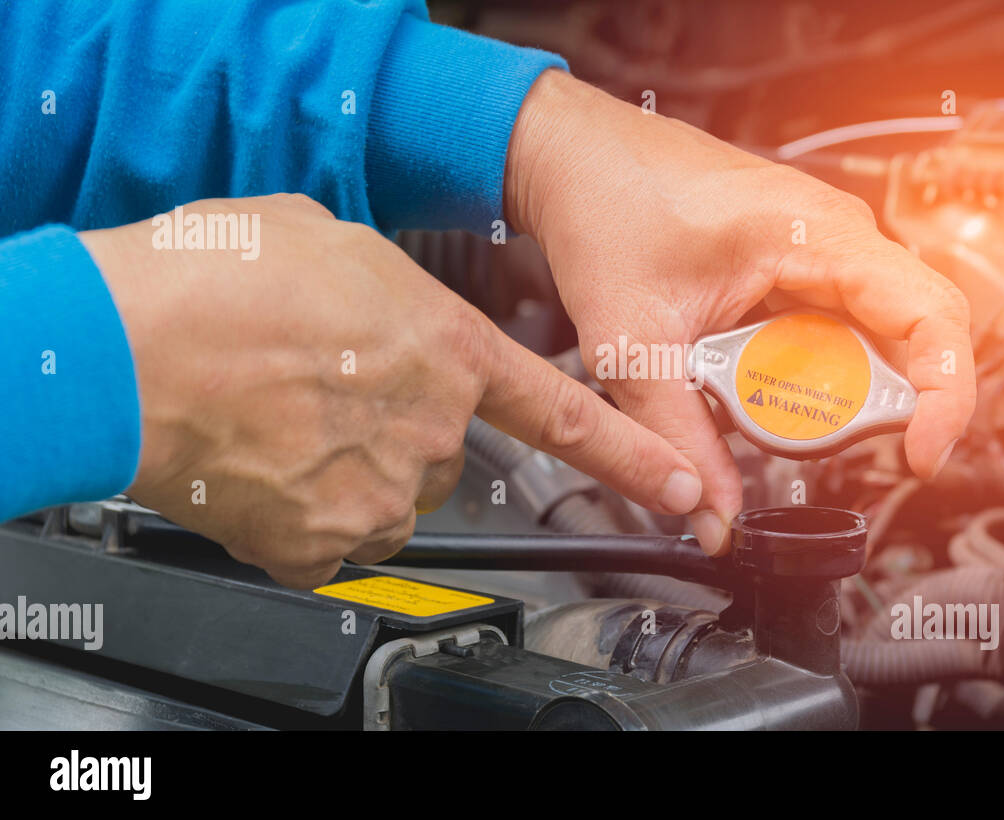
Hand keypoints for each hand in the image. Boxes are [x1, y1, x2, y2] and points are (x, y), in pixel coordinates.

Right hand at [79, 194, 702, 586]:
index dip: (633, 457)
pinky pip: (329, 534)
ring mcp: (381, 494)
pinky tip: (263, 460)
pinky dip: (301, 507)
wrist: (126, 346)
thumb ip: (388, 295)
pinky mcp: (323, 545)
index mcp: (448, 350)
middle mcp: (430, 431)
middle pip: (441, 450)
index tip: (682, 488)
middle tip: (321, 384)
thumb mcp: (334, 247)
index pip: (567, 416)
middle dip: (395, 426)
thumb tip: (380, 318)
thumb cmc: (221, 282)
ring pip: (384, 491)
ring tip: (280, 414)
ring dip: (345, 464)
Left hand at [506, 70, 975, 554]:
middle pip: (919, 333)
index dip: (946, 395)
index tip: (921, 455)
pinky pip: (840, 326)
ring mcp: (823, 244)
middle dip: (897, 406)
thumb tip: (713, 513)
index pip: (933, 316)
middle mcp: (836, 232)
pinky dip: (821, 370)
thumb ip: (676, 437)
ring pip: (881, 335)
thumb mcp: (633, 341)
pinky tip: (774, 391)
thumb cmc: (606, 204)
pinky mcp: (802, 260)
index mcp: (817, 234)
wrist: (575, 155)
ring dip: (851, 391)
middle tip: (849, 453)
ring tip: (789, 420)